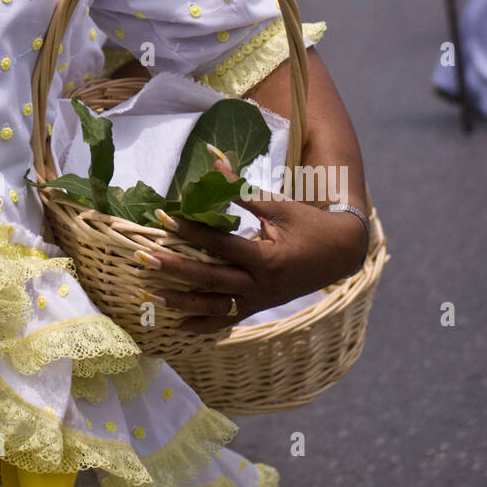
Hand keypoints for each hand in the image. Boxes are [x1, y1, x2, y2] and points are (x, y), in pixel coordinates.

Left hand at [138, 160, 368, 334]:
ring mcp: (259, 301)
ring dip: (182, 302)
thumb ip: (242, 189)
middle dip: (176, 270)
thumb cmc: (308, 224)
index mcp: (268, 258)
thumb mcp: (278, 205)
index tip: (165, 218)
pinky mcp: (258, 307)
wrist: (340, 253)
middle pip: (211, 280)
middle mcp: (261, 285)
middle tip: (145, 258)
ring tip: (151, 294)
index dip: (192, 232)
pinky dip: (203, 325)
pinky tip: (178, 326)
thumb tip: (214, 159)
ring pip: (215, 307)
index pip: (222, 245)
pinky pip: (227, 319)